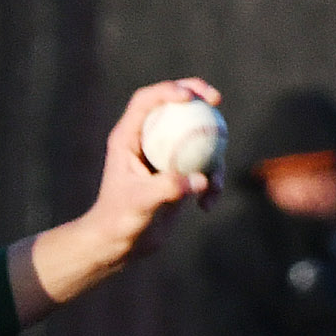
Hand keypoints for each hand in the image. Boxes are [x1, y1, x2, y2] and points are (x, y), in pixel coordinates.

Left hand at [8, 77, 222, 325]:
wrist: (119, 245)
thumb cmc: (119, 221)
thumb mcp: (140, 204)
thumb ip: (168, 188)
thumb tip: (201, 179)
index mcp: (128, 138)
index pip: (146, 101)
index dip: (168, 90)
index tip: (191, 96)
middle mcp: (146, 141)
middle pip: (175, 105)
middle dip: (198, 95)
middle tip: (217, 99)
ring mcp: (164, 155)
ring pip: (197, 135)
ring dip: (214, 153)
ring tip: (214, 185)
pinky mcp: (179, 173)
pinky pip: (204, 166)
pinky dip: (212, 183)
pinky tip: (207, 206)